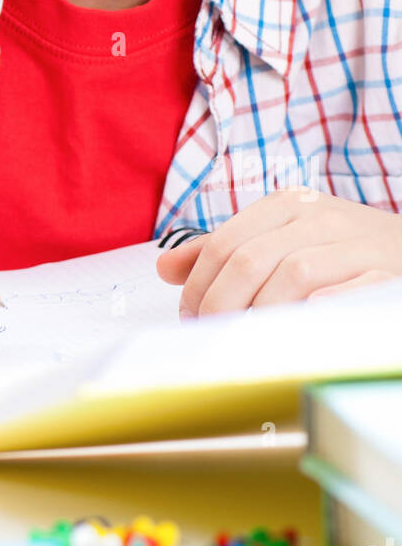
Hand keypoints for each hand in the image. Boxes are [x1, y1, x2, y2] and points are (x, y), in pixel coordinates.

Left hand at [156, 187, 401, 316]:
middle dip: (221, 305)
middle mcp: (319, 217)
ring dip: (262, 315)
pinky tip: (302, 326)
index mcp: (287, 205)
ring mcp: (355, 243)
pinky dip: (322, 306)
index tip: (189, 316)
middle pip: (251, 260)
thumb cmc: (336, 249)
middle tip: (211, 334)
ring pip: (294, 274)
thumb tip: (166, 268)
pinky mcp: (386, 270)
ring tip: (246, 341)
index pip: (224, 242)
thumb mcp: (281, 236)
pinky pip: (349, 288)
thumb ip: (224, 249)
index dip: (198, 285)